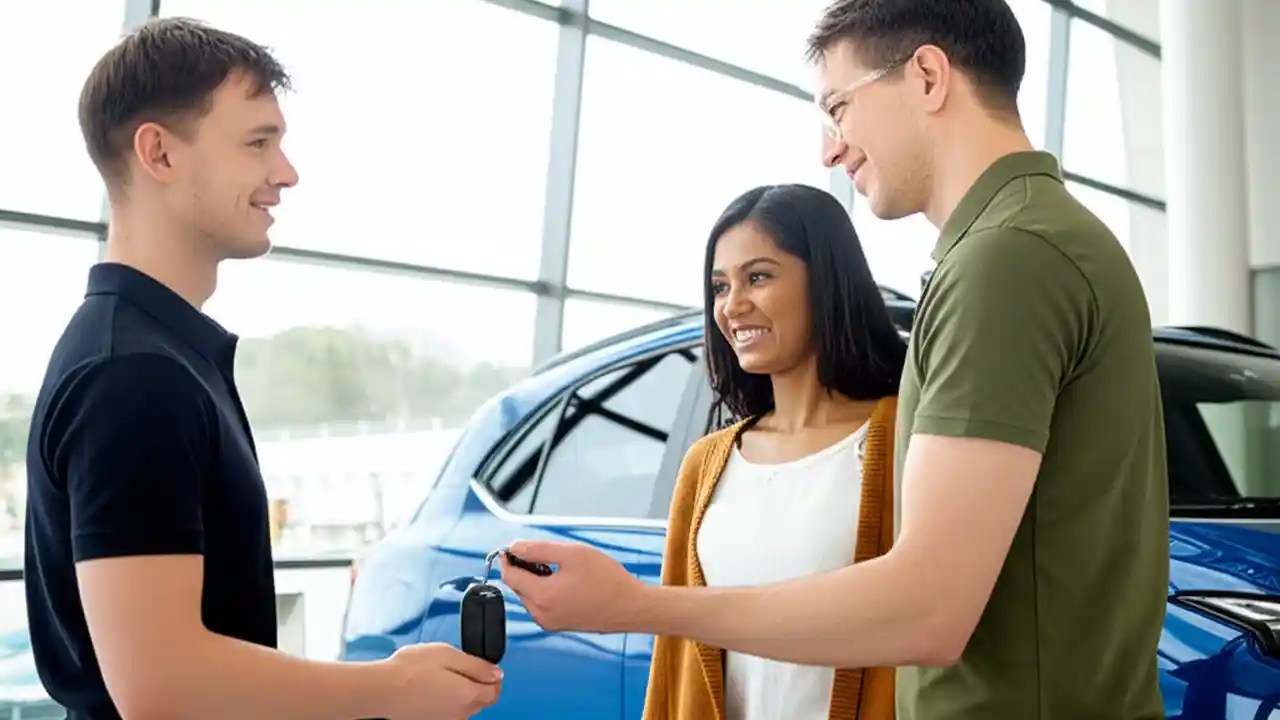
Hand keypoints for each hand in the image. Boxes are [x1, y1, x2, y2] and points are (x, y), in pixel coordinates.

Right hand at [380, 642, 502, 719]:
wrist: (381, 690)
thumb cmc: (412, 669)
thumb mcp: (449, 654)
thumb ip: (477, 665)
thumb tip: (496, 673)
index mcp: (469, 695)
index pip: (495, 692)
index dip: (493, 677)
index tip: (484, 666)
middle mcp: (460, 713)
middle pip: (482, 701)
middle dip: (479, 685)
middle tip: (464, 667)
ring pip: (465, 707)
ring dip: (463, 693)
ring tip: (444, 675)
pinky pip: (449, 711)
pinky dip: (448, 700)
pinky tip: (433, 687)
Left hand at [499, 540, 647, 633]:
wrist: (631, 606)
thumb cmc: (607, 579)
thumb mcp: (572, 554)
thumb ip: (539, 549)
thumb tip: (515, 547)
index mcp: (542, 596)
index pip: (509, 576)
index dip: (508, 559)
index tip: (513, 547)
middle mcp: (541, 614)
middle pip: (518, 587)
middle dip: (523, 568)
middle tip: (541, 553)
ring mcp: (550, 623)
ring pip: (529, 596)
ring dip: (534, 580)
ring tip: (557, 566)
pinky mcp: (559, 625)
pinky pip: (541, 605)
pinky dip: (544, 591)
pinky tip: (563, 581)